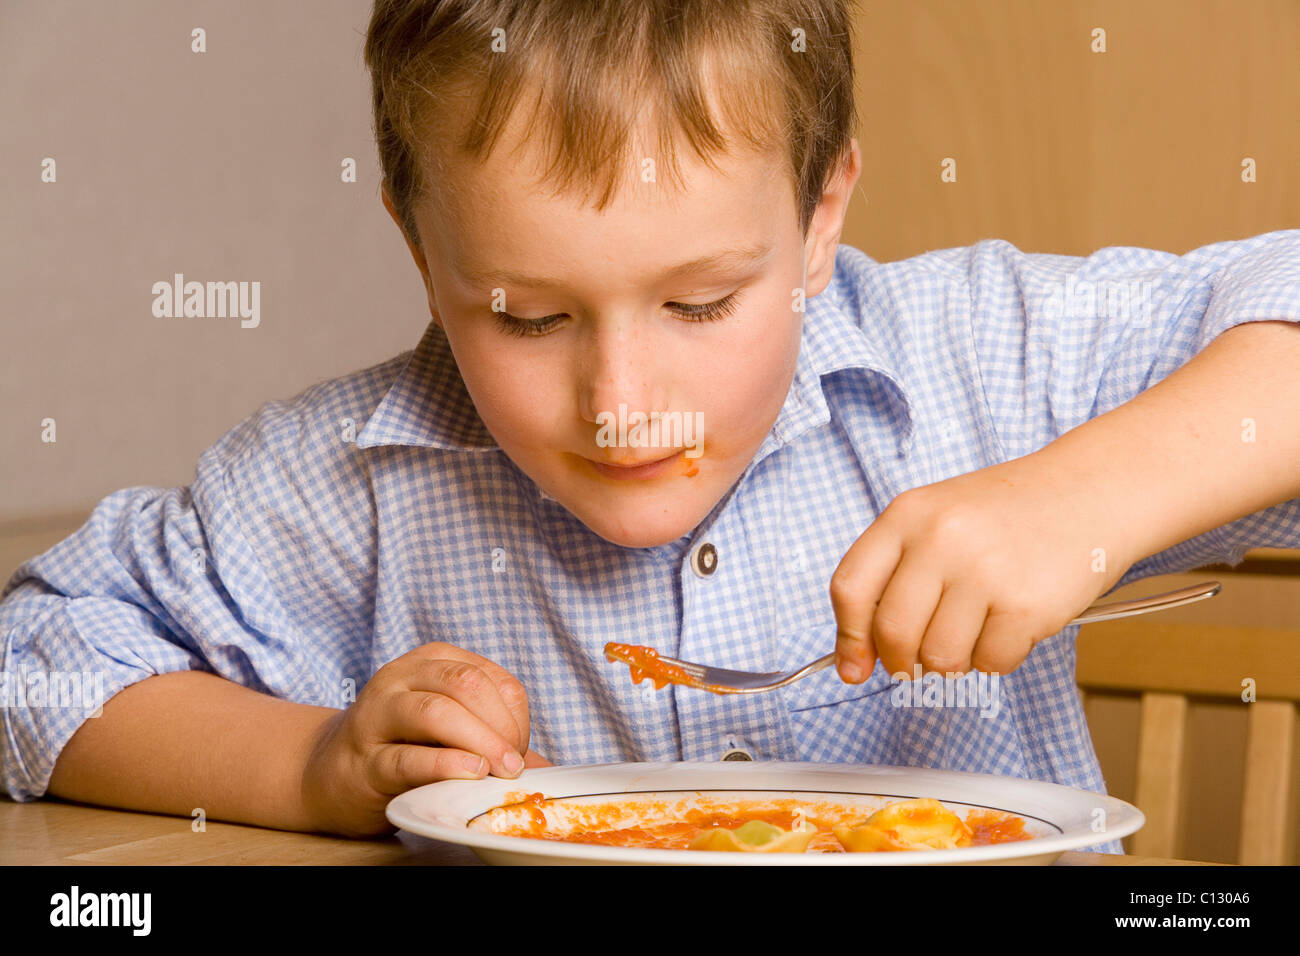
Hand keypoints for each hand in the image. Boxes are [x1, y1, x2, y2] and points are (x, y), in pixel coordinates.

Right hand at [300, 642, 550, 836]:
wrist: (328, 773)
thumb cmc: (401, 746)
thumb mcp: (448, 728)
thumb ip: (491, 738)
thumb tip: (542, 768)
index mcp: (432, 662)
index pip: (491, 677)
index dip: (515, 716)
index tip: (519, 751)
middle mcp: (402, 679)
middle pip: (465, 685)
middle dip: (500, 726)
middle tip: (513, 765)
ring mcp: (378, 716)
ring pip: (435, 712)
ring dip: (477, 742)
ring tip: (497, 771)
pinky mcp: (363, 761)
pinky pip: (406, 758)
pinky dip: (444, 765)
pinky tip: (468, 774)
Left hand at [829, 450, 1134, 682]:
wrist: (1092, 491)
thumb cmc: (1009, 514)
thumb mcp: (938, 520)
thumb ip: (895, 577)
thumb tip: (856, 659)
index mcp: (907, 514)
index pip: (850, 588)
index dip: (848, 637)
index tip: (854, 666)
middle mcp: (940, 538)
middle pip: (893, 633)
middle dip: (902, 662)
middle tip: (921, 661)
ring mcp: (983, 572)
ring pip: (939, 658)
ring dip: (956, 659)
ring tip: (978, 626)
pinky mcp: (1025, 606)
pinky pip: (990, 663)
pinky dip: (999, 656)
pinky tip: (1013, 622)